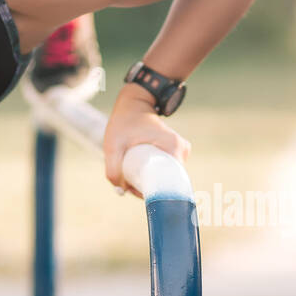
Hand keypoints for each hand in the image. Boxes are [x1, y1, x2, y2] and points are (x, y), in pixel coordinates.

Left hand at [102, 84, 191, 199]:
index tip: (134, 190)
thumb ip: (112, 168)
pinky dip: (154, 174)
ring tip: (132, 179)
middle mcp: (182, 150)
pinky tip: (140, 175)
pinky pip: (167, 169)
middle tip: (129, 185)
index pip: (169, 182)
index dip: (151, 192)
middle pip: (167, 180)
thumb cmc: (124, 122)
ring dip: (150, 181)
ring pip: (166, 176)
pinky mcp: (176, 151)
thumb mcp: (113, 144)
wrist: (133, 103)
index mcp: (174, 148)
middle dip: (148, 187)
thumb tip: (121, 191)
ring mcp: (181, 150)